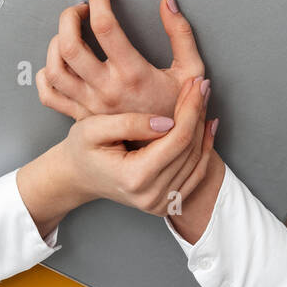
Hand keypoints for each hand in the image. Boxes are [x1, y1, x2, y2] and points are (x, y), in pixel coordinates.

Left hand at [36, 0, 204, 123]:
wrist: (166, 153)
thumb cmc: (178, 111)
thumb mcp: (191, 70)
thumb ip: (180, 33)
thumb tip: (167, 1)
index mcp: (133, 74)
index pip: (106, 28)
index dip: (100, 0)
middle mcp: (106, 89)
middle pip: (70, 45)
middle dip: (70, 16)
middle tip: (82, 8)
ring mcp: (89, 104)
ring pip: (54, 68)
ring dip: (56, 42)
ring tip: (70, 32)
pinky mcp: (80, 116)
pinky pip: (49, 95)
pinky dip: (45, 75)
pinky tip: (59, 63)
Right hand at [55, 74, 217, 216]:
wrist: (79, 176)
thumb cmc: (82, 149)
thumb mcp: (94, 128)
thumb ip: (129, 123)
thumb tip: (168, 121)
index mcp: (134, 178)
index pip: (178, 139)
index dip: (190, 108)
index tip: (195, 83)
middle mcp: (152, 196)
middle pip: (190, 148)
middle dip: (198, 112)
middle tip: (202, 85)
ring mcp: (161, 203)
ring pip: (197, 159)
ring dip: (203, 126)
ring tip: (203, 99)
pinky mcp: (168, 203)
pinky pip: (196, 174)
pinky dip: (205, 147)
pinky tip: (207, 125)